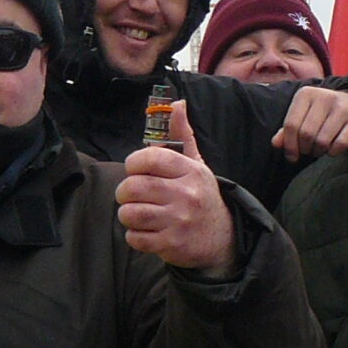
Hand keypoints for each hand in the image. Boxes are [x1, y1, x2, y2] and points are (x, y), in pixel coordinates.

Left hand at [118, 108, 236, 276]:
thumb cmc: (201, 196)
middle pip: (134, 187)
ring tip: (136, 213)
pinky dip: (134, 235)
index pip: (150, 157)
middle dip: (125, 192)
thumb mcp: (196, 164)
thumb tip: (176, 103)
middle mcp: (186, 195)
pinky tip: (145, 231)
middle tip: (131, 195)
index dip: (134, 163)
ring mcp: (178, 221)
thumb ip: (182, 135)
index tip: (135, 170)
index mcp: (190, 171)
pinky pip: (135, 238)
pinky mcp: (171, 244)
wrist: (222, 238)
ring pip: (131, 213)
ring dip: (127, 214)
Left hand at [274, 86, 347, 160]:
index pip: (291, 125)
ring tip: (320, 149)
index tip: (292, 156)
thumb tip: (276, 144)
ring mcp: (342, 107)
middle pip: (306, 134)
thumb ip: (288, 129)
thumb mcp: (304, 116)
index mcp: (306, 94)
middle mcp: (324, 97)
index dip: (289, 145)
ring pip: (322, 140)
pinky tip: (333, 148)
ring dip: (319, 151)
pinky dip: (333, 152)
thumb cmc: (325, 114)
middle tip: (309, 150)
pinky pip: (339, 144)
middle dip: (305, 149)